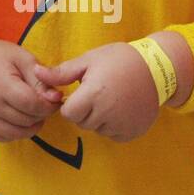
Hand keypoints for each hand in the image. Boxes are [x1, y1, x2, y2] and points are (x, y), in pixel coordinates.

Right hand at [0, 36, 63, 141]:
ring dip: (31, 125)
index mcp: (1, 85)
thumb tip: (56, 98)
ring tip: (32, 110)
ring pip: (19, 133)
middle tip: (42, 102)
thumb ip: (41, 79)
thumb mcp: (23, 59)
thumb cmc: (0, 57)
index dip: (48, 105)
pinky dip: (17, 131)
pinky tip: (19, 117)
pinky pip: (6, 138)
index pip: (32, 105)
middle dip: (41, 113)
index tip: (54, 99)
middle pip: (27, 120)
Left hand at [34, 43, 159, 142]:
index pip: (68, 113)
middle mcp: (108, 114)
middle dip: (83, 110)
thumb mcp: (89, 60)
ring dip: (98, 118)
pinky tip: (120, 108)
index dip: (71, 103)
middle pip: (81, 122)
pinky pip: (113, 134)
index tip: (80, 91)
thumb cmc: (119, 59)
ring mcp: (122, 126)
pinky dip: (112, 125)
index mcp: (94, 95)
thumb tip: (36, 72)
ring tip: (110, 98)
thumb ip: (61, 72)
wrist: (157, 68)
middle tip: (97, 92)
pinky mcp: (133, 133)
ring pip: (97, 129)